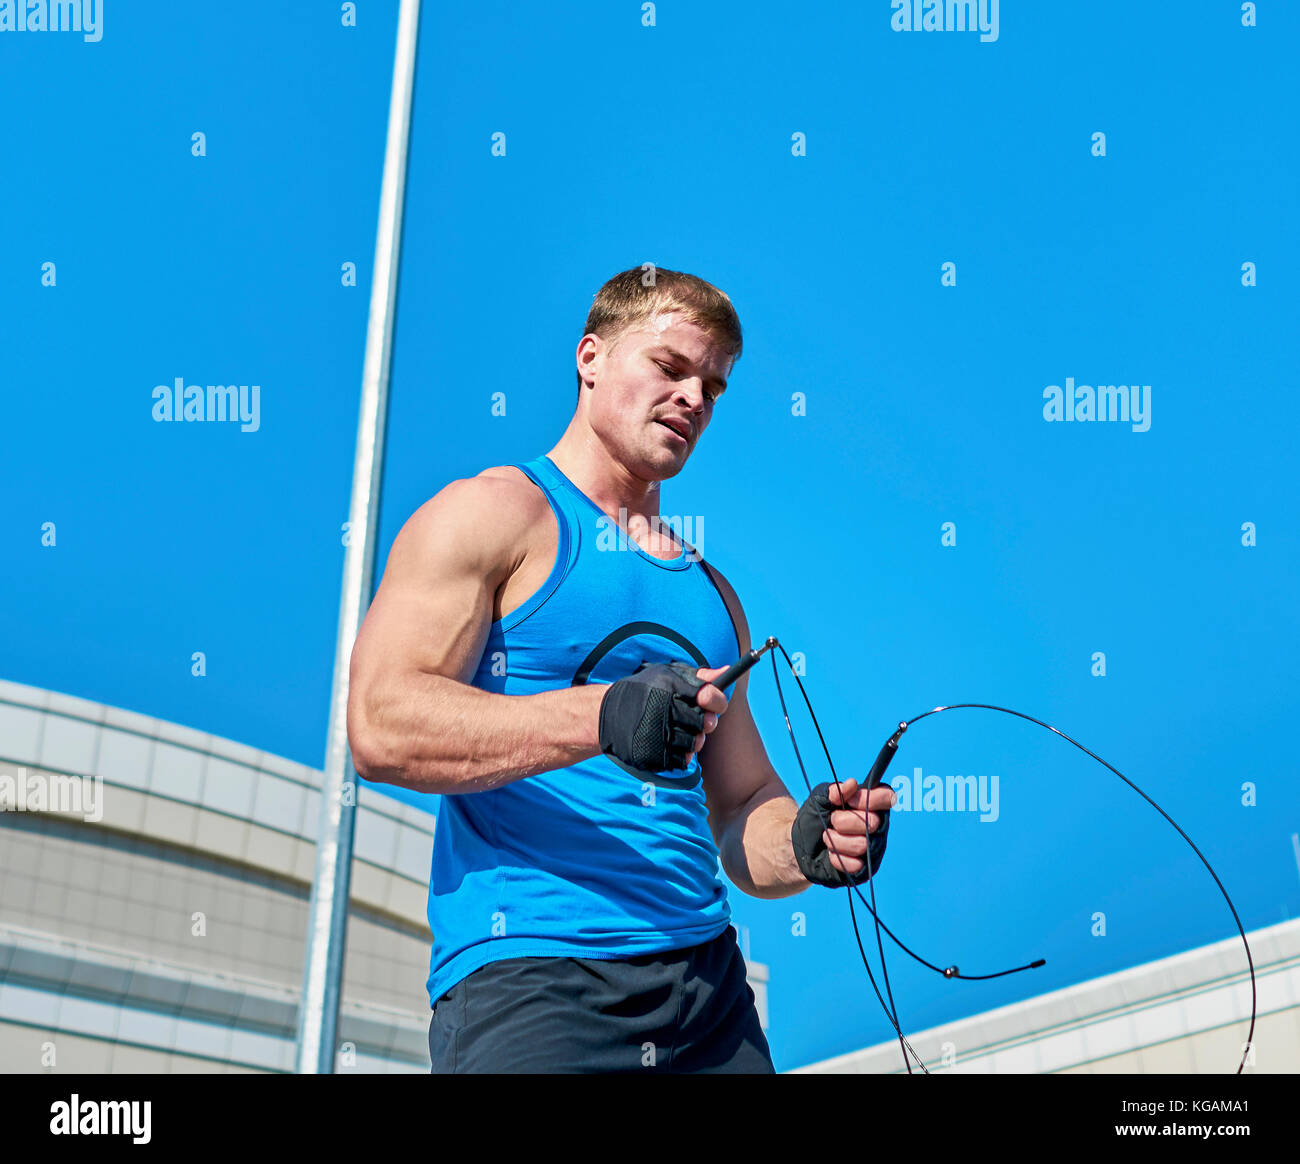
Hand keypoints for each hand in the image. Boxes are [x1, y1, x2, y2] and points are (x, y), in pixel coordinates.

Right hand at [598, 660, 728, 771]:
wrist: (606, 714)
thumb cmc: (643, 691)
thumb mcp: (666, 675)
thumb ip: (697, 676)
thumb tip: (726, 671)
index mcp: (669, 687)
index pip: (708, 696)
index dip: (715, 700)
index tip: (711, 702)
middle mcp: (664, 710)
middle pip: (704, 723)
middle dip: (705, 722)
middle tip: (698, 720)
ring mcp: (657, 734)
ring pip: (695, 743)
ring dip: (693, 740)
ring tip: (680, 731)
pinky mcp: (652, 754)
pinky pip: (681, 760)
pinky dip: (680, 754)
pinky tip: (670, 743)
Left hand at [821, 777, 895, 879]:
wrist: (800, 846)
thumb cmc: (815, 819)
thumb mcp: (819, 799)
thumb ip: (834, 790)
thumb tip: (851, 784)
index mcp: (871, 805)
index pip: (887, 797)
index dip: (870, 798)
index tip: (849, 801)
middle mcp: (877, 827)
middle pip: (873, 823)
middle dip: (844, 821)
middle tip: (832, 821)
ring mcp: (873, 849)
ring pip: (862, 845)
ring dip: (837, 840)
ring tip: (828, 837)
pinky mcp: (864, 869)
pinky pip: (856, 865)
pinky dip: (837, 858)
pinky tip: (831, 854)